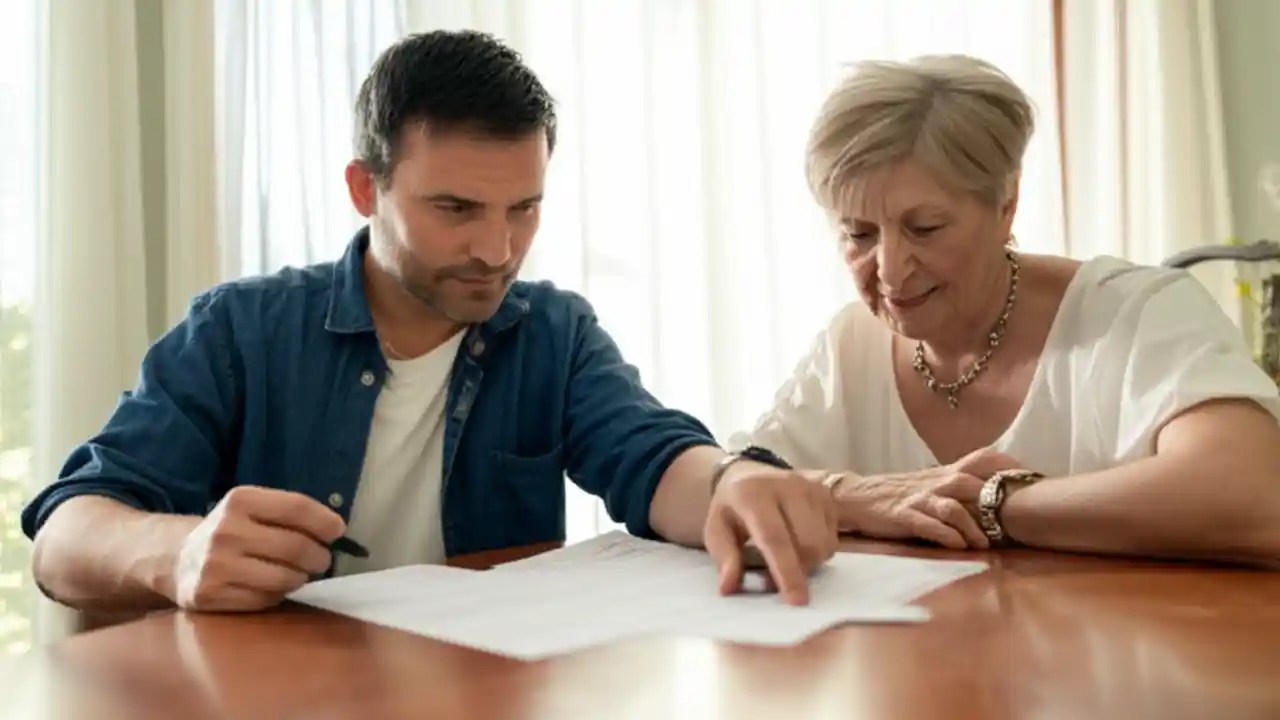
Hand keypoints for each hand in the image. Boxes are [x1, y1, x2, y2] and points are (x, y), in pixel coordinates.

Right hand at [168, 486, 345, 610]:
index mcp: (240, 501)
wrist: (176, 558)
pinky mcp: (210, 596)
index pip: (297, 508)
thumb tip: (337, 530)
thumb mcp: (251, 508)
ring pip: (286, 578)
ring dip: (301, 578)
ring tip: (296, 573)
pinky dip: (277, 595)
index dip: (325, 522)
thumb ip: (288, 513)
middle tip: (321, 560)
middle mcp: (226, 531)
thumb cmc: (230, 530)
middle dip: (320, 557)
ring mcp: (217, 566)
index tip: (338, 531)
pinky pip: (266, 600)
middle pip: (296, 547)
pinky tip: (269, 587)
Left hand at [703, 462, 839, 605]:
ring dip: (809, 563)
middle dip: (798, 571)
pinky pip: (832, 538)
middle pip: (807, 544)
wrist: (749, 474)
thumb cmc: (732, 509)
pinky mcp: (826, 494)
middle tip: (778, 577)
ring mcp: (810, 488)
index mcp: (753, 494)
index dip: (786, 571)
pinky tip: (800, 543)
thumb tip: (729, 587)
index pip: (774, 537)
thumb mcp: (715, 529)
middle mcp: (786, 486)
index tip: (796, 601)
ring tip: (787, 557)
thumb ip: (724, 557)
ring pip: (824, 544)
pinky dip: (819, 551)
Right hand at [835, 448, 1024, 549]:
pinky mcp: (903, 515)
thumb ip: (959, 487)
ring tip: (986, 544)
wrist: (857, 497)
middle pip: (973, 484)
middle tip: (1019, 521)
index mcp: (944, 472)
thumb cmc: (898, 494)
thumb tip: (995, 497)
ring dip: (972, 526)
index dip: (1008, 467)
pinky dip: (946, 535)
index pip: (982, 458)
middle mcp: (935, 482)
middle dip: (997, 502)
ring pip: (953, 507)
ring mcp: (919, 499)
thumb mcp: (931, 484)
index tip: (1033, 479)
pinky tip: (959, 546)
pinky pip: (928, 524)